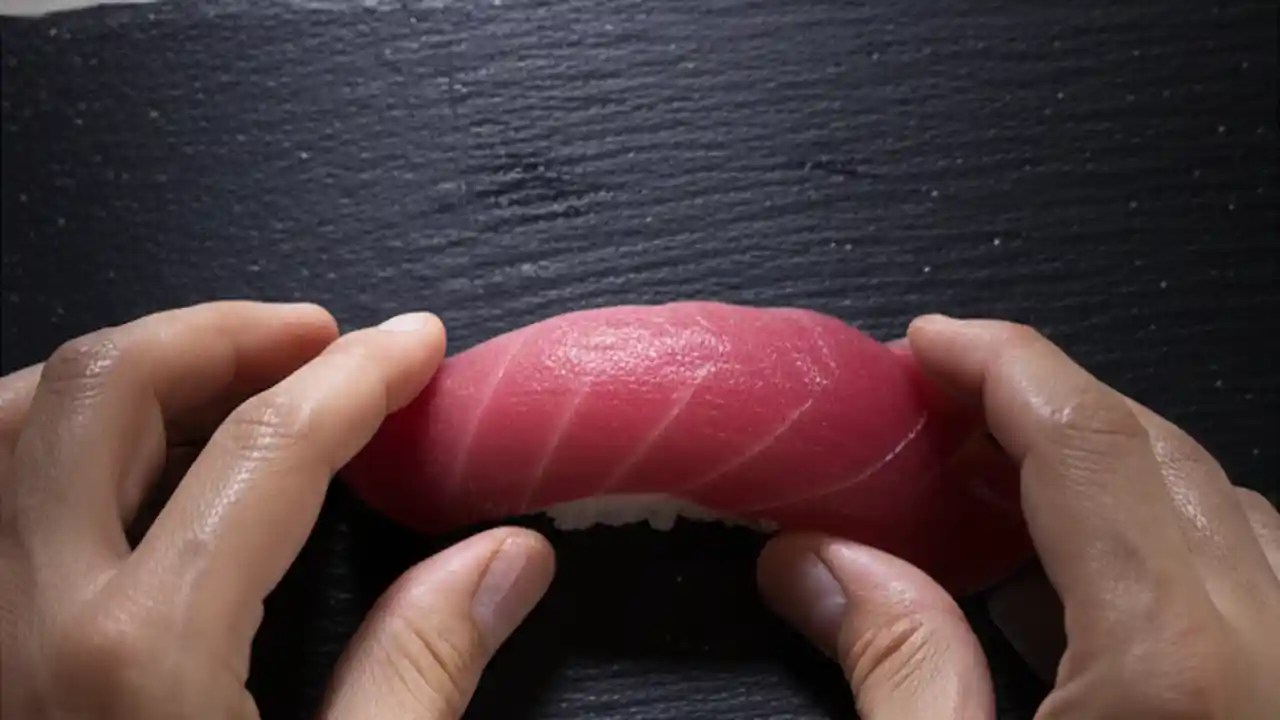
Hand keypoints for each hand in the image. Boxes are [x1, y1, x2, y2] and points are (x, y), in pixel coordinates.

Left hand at [0, 302, 554, 719]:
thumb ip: (420, 669)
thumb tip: (509, 553)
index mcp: (140, 654)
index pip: (269, 448)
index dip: (359, 377)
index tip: (417, 346)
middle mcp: (21, 614)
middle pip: (108, 388)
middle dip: (226, 334)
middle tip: (317, 341)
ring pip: (8, 419)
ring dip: (127, 369)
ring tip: (223, 376)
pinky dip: (46, 435)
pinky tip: (116, 463)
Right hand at [757, 315, 1279, 718]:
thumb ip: (899, 673)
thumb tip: (819, 563)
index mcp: (1170, 659)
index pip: (1085, 439)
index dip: (999, 363)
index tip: (928, 342)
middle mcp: (1270, 644)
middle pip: (1154, 451)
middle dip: (1037, 406)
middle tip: (935, 410)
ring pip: (1211, 506)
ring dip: (1102, 471)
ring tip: (992, 488)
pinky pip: (1249, 576)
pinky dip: (1154, 544)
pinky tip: (1073, 587)